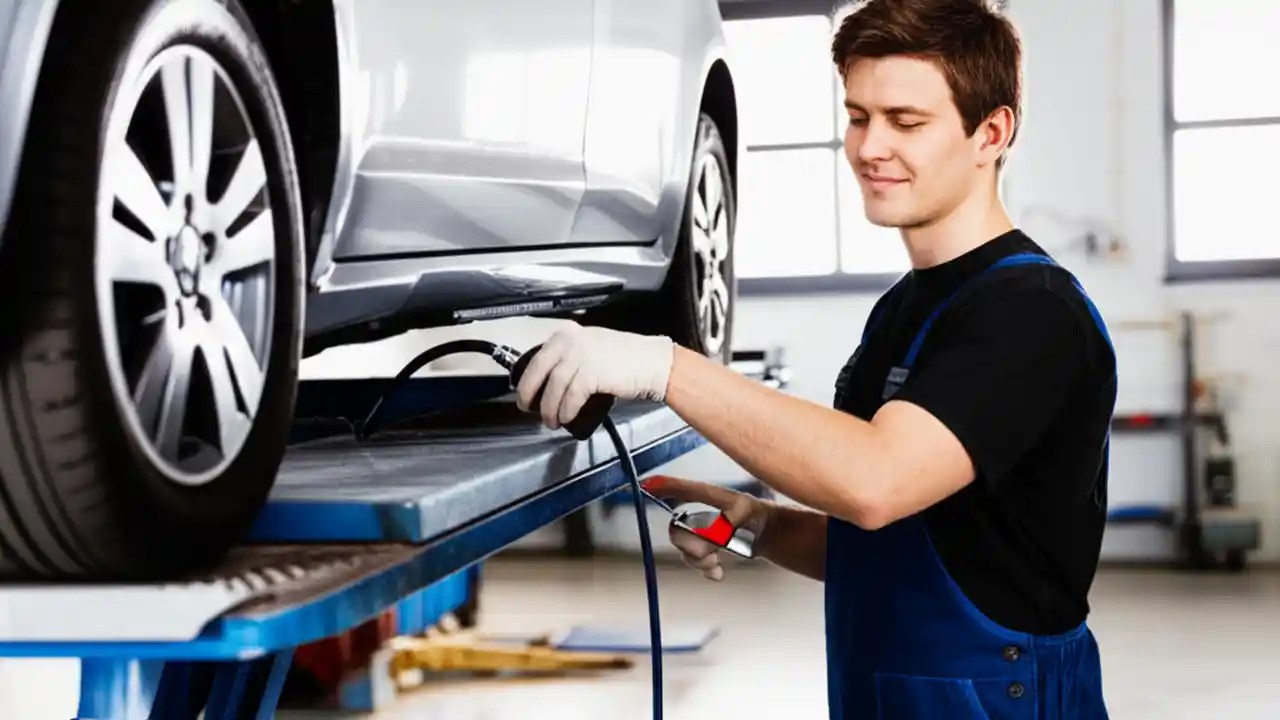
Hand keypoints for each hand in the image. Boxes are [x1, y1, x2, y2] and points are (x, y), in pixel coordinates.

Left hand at [515, 323, 673, 429]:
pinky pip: (571, 397)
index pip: (537, 357)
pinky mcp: (592, 373)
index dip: (526, 379)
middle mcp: (571, 341)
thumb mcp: (591, 347)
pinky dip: (566, 410)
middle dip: (529, 393)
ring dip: (549, 408)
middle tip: (527, 408)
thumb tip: (549, 380)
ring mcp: (581, 356)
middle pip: (539, 371)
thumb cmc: (626, 358)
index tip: (523, 393)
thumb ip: (569, 357)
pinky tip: (567, 418)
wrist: (652, 362)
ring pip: (554, 387)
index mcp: (567, 334)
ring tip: (551, 421)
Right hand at [643, 475, 774, 581]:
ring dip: (700, 561)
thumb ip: (725, 522)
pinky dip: (707, 570)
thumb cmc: (757, 515)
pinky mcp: (707, 549)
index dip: (662, 486)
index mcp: (706, 497)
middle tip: (707, 553)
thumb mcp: (744, 513)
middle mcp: (699, 515)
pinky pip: (696, 563)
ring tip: (717, 561)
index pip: (679, 489)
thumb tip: (710, 536)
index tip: (646, 484)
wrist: (769, 533)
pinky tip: (719, 572)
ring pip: (685, 551)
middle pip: (675, 531)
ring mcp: (701, 533)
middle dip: (688, 546)